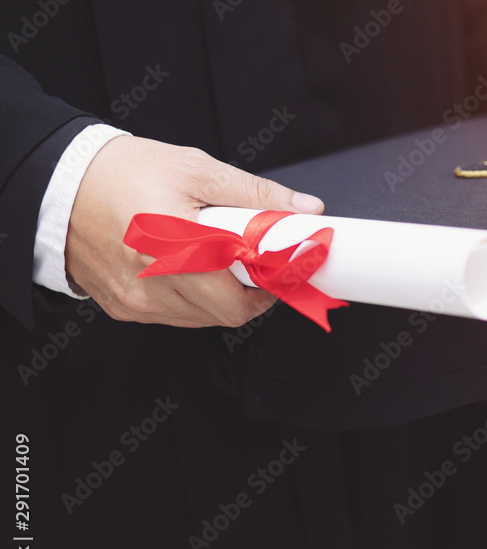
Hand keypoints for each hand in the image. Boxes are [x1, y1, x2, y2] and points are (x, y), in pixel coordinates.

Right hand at [67, 135, 324, 327]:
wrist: (58, 183)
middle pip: (228, 313)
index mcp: (177, 246)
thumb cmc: (123, 171)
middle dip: (250, 292)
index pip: (243, 294)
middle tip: (253, 263)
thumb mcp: (196, 169)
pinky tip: (185, 268)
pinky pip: (174, 316)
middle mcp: (154, 282)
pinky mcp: (125, 308)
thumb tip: (305, 209)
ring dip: (220, 296)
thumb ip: (255, 194)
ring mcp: (137, 300)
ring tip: (215, 259)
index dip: (272, 284)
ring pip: (203, 318)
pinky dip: (191, 299)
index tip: (286, 268)